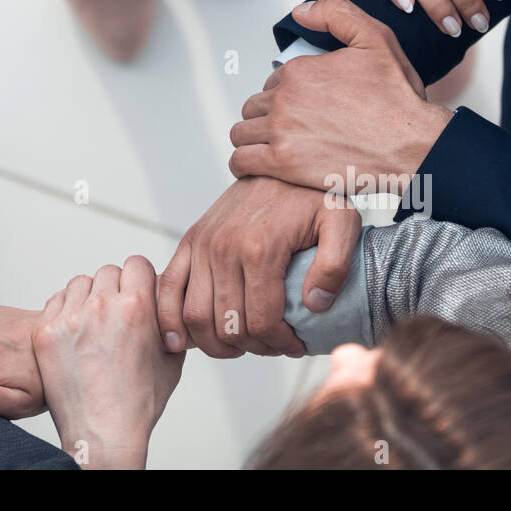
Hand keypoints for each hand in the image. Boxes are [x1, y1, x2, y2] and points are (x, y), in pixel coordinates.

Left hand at [32, 256, 181, 469]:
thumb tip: (165, 302)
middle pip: (108, 271)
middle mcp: (102, 306)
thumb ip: (168, 321)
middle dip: (115, 289)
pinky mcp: (46, 331)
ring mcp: (70, 318)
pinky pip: (56, 300)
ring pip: (80, 283)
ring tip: (94, 326)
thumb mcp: (171, 358)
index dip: (140, 278)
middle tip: (116, 315)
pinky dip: (66, 311)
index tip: (137, 291)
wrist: (102, 434)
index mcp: (137, 306)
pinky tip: (76, 334)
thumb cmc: (137, 403)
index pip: (137, 263)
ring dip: (88, 297)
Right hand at [156, 178, 360, 358]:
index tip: (295, 345)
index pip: (262, 322)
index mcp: (260, 249)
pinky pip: (168, 288)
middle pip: (228, 326)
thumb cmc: (313, 195)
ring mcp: (201, 244)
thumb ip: (335, 265)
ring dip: (216, 343)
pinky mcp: (189, 240)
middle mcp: (223, 247)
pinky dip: (171, 319)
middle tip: (271, 345)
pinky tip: (185, 340)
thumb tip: (314, 306)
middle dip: (252, 347)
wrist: (278, 162)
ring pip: (196, 317)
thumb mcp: (341, 222)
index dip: (280, 345)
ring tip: (241, 343)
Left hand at [229, 0, 452, 193]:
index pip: (271, 81)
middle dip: (267, 115)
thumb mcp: (375, 39)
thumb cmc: (398, 100)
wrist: (414, 145)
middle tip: (292, 128)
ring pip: (241, 132)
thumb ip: (336, 14)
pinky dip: (245, 162)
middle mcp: (285, 99)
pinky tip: (261, 164)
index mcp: (299, 70)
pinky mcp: (283, 164)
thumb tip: (300, 11)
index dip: (286, 92)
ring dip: (254, 138)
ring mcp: (281, 132)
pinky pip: (240, 161)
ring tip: (274, 146)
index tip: (304, 106)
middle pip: (253, 106)